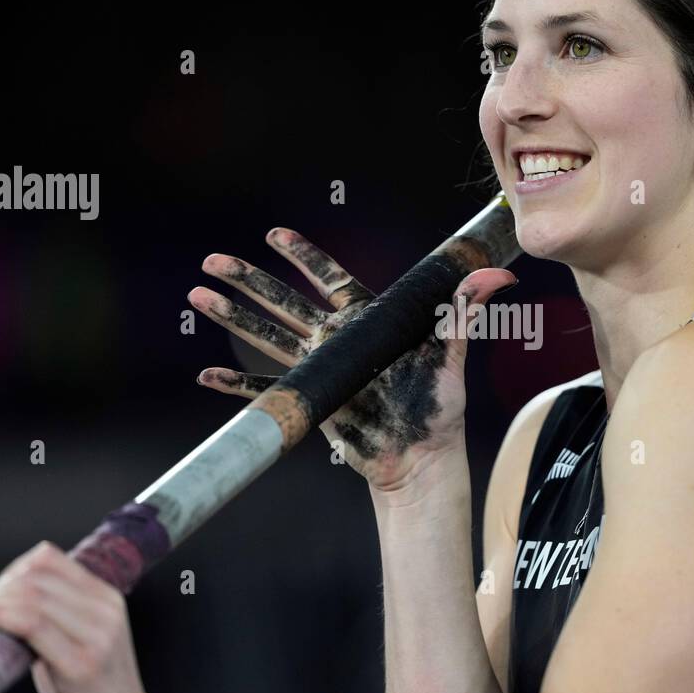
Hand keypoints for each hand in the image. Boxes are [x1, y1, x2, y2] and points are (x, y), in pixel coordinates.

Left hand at [0, 541, 184, 692]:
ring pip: (30, 598)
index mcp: (108, 599)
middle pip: (34, 576)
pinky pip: (31, 625)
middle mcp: (106, 611)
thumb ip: (54, 619)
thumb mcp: (82, 643)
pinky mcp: (81, 664)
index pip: (49, 559)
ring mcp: (97, 636)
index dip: (9, 570)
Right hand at [188, 227, 516, 492]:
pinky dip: (237, 387)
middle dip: (249, 280)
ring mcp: (321, 371)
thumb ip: (463, 312)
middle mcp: (338, 341)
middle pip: (284, 302)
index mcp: (367, 322)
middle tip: (213, 260)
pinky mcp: (312, 403)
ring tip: (199, 297)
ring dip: (234, 320)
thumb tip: (494, 276)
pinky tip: (207, 378)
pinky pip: (267, 392)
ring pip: (268, 338)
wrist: (423, 458)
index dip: (302, 257)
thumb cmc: (439, 406)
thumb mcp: (450, 354)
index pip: (329, 280)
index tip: (273, 234)